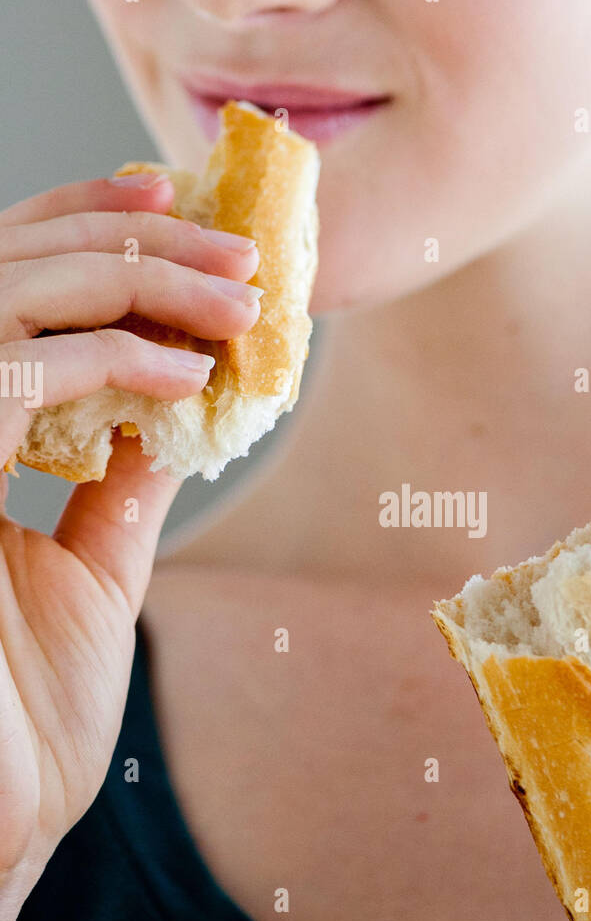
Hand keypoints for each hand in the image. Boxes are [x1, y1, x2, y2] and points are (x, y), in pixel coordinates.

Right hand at [0, 172, 259, 920]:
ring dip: (130, 280)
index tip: (172, 201)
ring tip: (237, 300)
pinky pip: (5, 376)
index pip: (2, 290)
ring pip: (1, 298)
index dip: (75, 226)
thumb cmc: (27, 718)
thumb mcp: (93, 574)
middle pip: (2, 268)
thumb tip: (171, 409)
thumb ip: (118, 482)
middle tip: (238, 251)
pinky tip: (182, 375)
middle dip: (127, 242)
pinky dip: (102, 359)